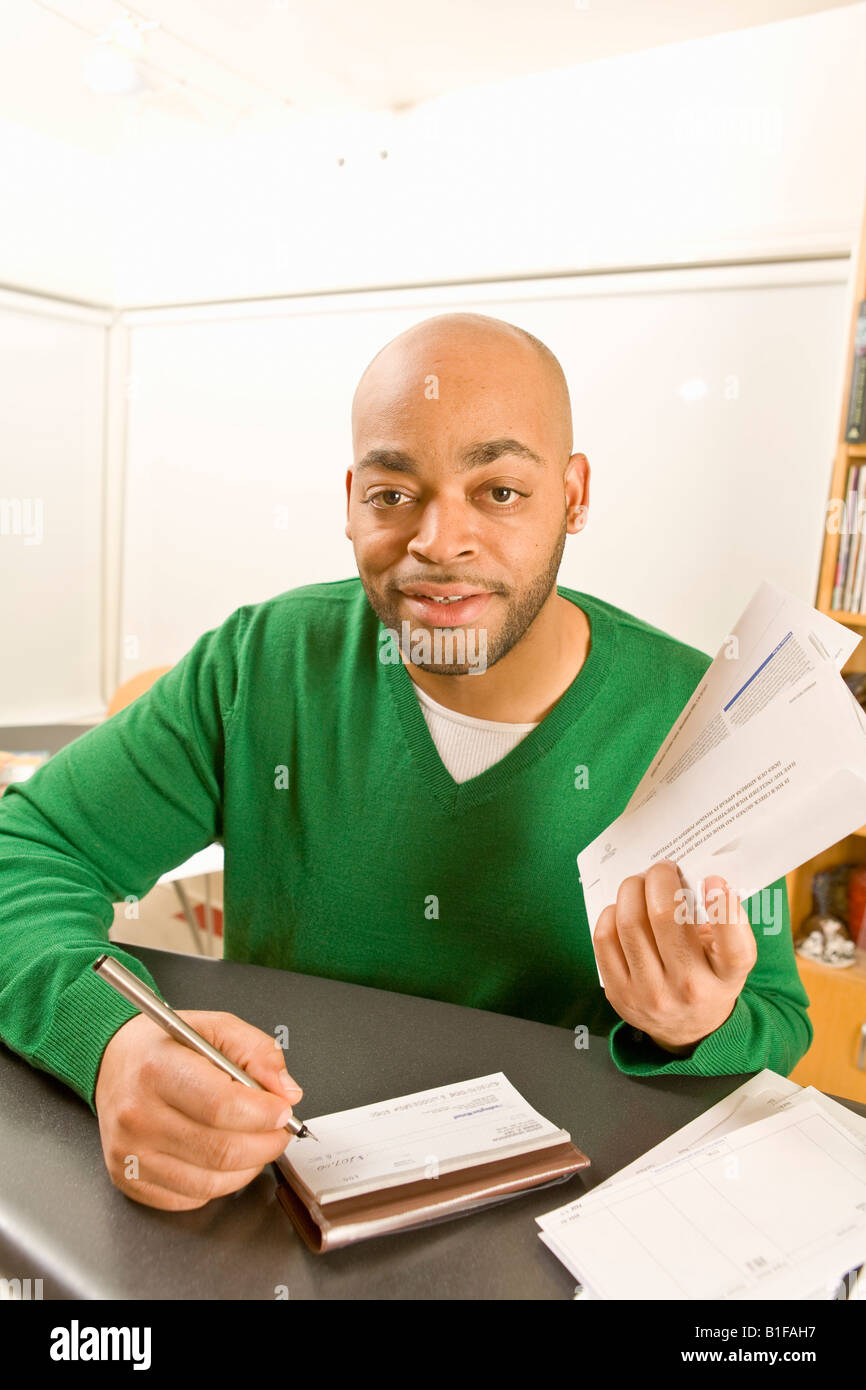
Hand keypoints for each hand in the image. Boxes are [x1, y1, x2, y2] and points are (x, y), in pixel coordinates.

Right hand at [94, 1010, 302, 1210]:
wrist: (115, 1063)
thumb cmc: (166, 1047)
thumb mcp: (217, 1028)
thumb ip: (258, 1053)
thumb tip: (286, 1091)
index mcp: (157, 1069)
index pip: (222, 1106)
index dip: (263, 1114)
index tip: (283, 1110)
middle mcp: (138, 1115)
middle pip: (221, 1150)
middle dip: (266, 1144)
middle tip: (279, 1130)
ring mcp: (130, 1154)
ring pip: (211, 1183)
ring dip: (249, 1167)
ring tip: (256, 1142)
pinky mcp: (129, 1181)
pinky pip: (192, 1199)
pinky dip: (221, 1183)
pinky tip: (223, 1158)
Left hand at [593, 860, 756, 1052]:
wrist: (688, 1030)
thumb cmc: (709, 979)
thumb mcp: (728, 958)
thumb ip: (721, 922)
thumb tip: (692, 876)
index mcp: (726, 977)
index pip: (734, 948)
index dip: (724, 909)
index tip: (714, 880)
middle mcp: (689, 988)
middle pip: (665, 918)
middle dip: (659, 879)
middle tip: (662, 869)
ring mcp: (650, 993)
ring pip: (629, 922)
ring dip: (632, 889)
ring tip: (641, 884)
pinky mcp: (619, 993)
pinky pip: (604, 938)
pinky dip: (612, 912)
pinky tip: (624, 909)